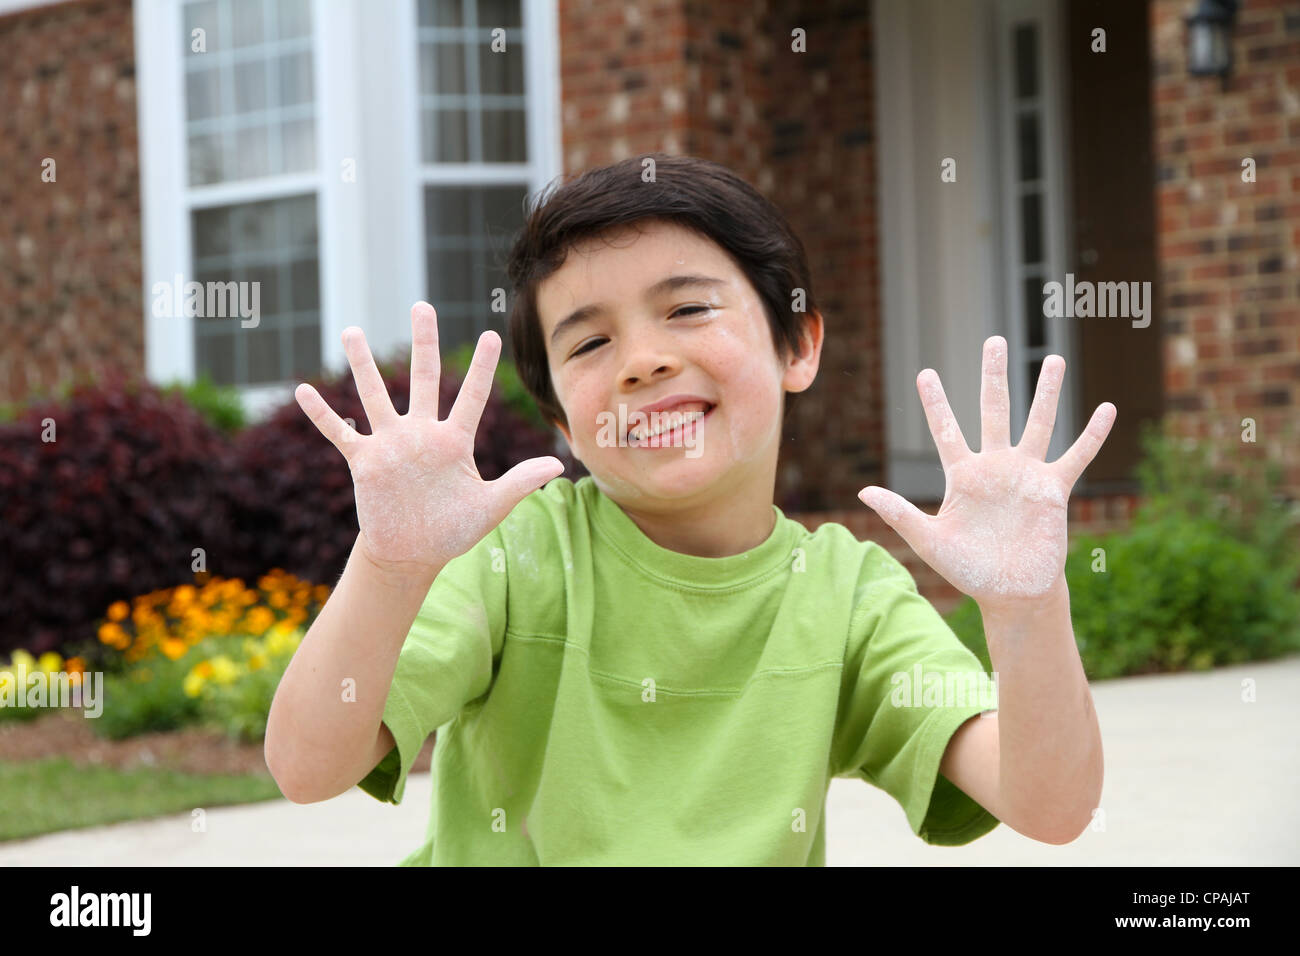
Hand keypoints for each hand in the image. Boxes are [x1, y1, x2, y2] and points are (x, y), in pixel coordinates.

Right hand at [294, 302, 563, 576]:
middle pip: (423, 378)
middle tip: (423, 305)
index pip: (471, 397)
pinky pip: (341, 434)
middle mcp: (422, 434)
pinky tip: (303, 391)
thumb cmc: (452, 530)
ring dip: (363, 366)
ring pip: (375, 396)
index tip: (491, 336)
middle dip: (425, 343)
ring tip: (351, 331)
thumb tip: (558, 465)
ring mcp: (391, 445)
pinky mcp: (365, 462)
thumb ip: (520, 483)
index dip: (481, 369)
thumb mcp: (491, 508)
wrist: (412, 553)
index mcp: (454, 442)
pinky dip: (322, 415)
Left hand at [857, 336, 1115, 609]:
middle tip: (993, 341)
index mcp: (963, 476)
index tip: (925, 372)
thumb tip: (862, 492)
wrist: (1011, 593)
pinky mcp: (1053, 490)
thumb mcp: (929, 541)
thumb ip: (900, 514)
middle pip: (994, 410)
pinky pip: (1076, 457)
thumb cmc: (969, 570)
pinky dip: (1092, 435)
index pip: (946, 430)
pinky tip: (1107, 408)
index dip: (936, 402)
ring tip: (1054, 359)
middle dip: (993, 377)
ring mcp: (1026, 475)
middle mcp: (995, 467)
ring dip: (1046, 392)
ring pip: (1038, 423)